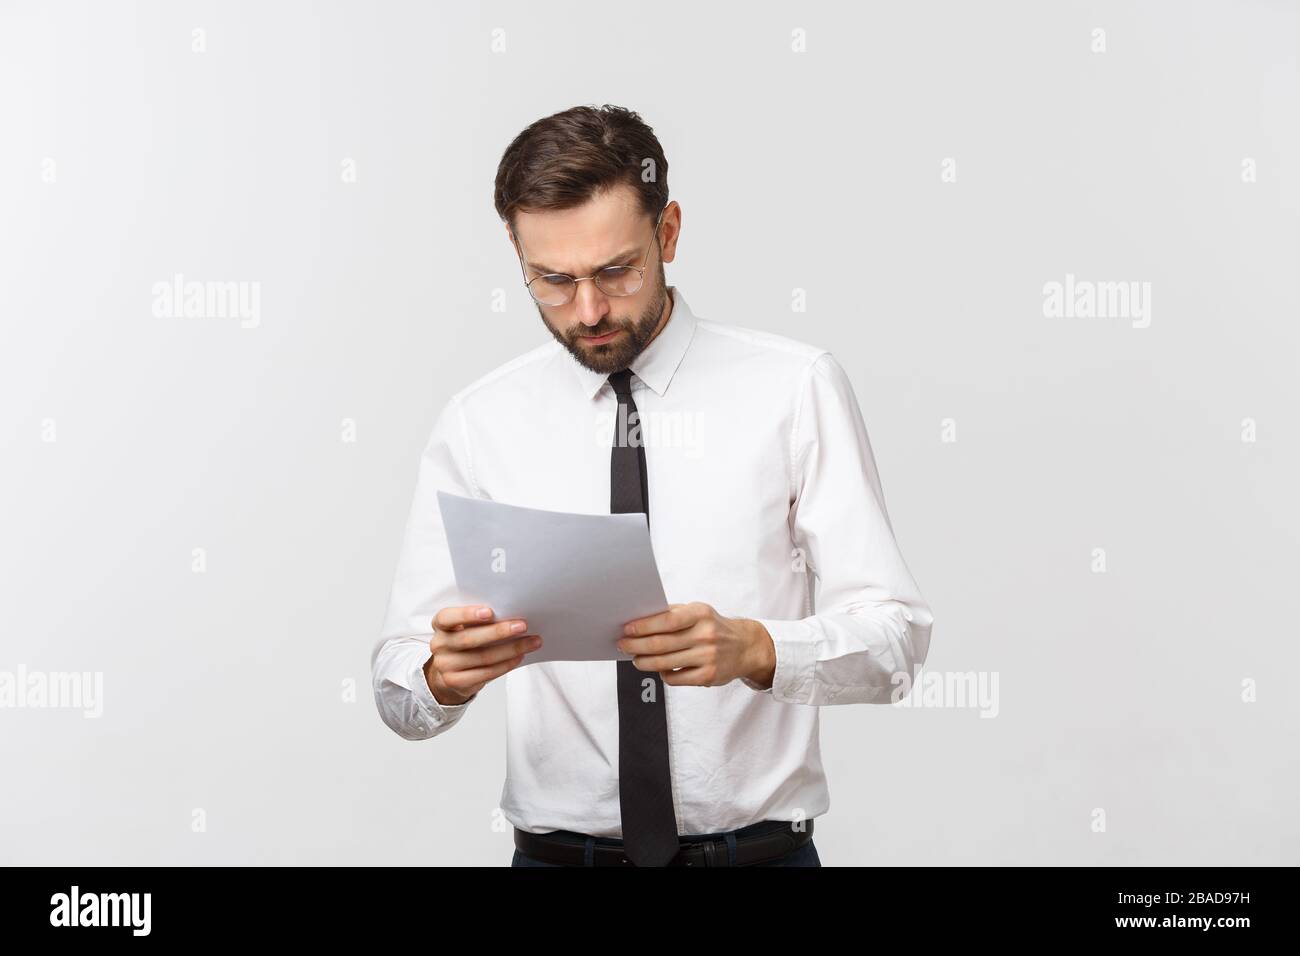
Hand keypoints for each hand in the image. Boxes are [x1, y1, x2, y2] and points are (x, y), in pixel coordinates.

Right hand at [424, 605, 542, 705]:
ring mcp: (445, 665)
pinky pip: (486, 673)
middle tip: (522, 625)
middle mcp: (439, 644)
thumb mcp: (465, 627)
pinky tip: (520, 656)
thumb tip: (513, 615)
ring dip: (511, 649)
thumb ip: (480, 620)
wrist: (448, 673)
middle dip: (499, 632)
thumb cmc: (464, 642)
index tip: (490, 611)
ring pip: (483, 657)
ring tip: (532, 642)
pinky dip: (506, 664)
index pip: (447, 617)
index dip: (467, 614)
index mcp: (440, 625)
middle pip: (470, 639)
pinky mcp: (456, 681)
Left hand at [617, 602, 775, 687]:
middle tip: (623, 645)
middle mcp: (705, 635)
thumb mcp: (698, 612)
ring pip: (664, 663)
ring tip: (636, 659)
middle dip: (636, 645)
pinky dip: (663, 674)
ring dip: (644, 662)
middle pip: (661, 644)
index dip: (643, 626)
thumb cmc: (713, 627)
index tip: (626, 629)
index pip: (666, 620)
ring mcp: (707, 657)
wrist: (745, 647)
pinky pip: (675, 679)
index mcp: (700, 614)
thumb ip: (672, 614)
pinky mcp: (707, 676)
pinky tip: (660, 668)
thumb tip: (639, 621)